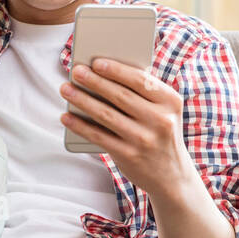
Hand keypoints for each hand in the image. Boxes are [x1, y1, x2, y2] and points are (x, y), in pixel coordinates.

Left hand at [60, 58, 196, 198]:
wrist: (172, 175)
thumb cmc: (160, 133)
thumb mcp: (164, 111)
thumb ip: (143, 94)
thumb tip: (104, 72)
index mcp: (171, 102)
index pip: (141, 80)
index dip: (116, 70)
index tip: (96, 62)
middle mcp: (160, 120)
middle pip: (120, 95)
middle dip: (94, 81)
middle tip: (76, 71)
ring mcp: (144, 139)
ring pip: (106, 114)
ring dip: (82, 100)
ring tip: (66, 89)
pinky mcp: (129, 155)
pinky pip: (98, 136)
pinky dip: (79, 125)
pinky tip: (66, 117)